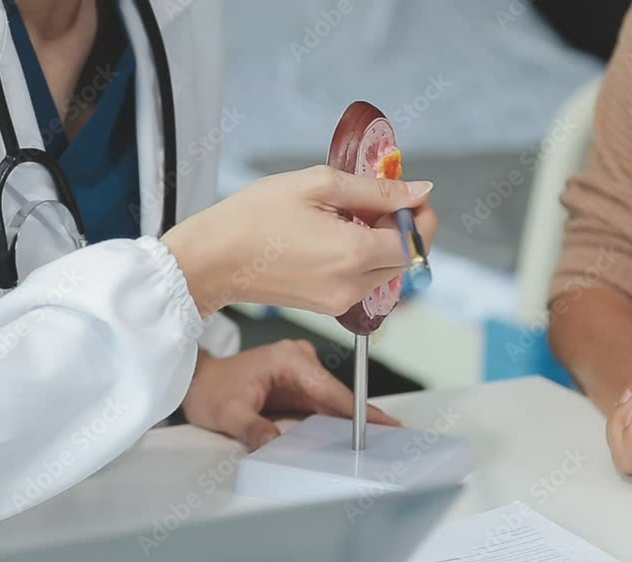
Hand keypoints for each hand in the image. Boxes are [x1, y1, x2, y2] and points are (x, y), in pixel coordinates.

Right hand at [162, 165, 437, 316]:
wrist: (211, 259)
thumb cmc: (253, 218)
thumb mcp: (319, 185)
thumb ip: (376, 190)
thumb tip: (420, 191)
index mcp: (353, 255)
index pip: (415, 242)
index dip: (420, 216)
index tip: (408, 195)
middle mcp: (352, 285)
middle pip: (406, 259)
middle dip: (401, 227)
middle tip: (374, 200)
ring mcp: (341, 301)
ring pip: (387, 271)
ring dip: (382, 243)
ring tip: (347, 216)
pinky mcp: (329, 306)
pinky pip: (364, 281)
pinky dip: (362, 257)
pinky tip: (335, 235)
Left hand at [182, 340, 398, 449]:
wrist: (198, 382)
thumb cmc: (211, 389)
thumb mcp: (228, 413)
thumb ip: (253, 429)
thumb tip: (273, 444)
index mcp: (290, 360)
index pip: (332, 389)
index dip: (359, 408)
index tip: (382, 421)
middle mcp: (300, 361)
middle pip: (337, 395)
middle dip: (358, 417)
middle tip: (386, 435)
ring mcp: (301, 372)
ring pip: (332, 401)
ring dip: (346, 421)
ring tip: (369, 439)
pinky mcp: (299, 385)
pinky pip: (322, 405)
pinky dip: (332, 420)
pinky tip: (344, 435)